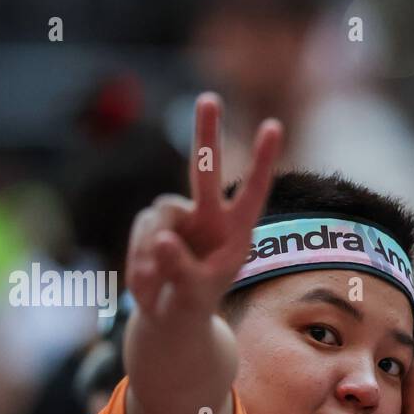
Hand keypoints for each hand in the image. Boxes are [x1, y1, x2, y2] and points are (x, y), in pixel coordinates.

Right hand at [126, 93, 282, 322]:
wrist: (169, 314)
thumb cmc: (193, 303)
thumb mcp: (193, 294)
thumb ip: (181, 269)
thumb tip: (163, 237)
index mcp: (236, 231)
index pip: (253, 191)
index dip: (262, 160)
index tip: (274, 125)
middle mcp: (210, 214)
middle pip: (206, 169)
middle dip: (207, 134)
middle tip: (210, 99)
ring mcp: (181, 215)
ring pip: (158, 213)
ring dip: (151, 252)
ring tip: (155, 286)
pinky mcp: (153, 220)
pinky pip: (142, 230)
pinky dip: (139, 258)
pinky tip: (145, 285)